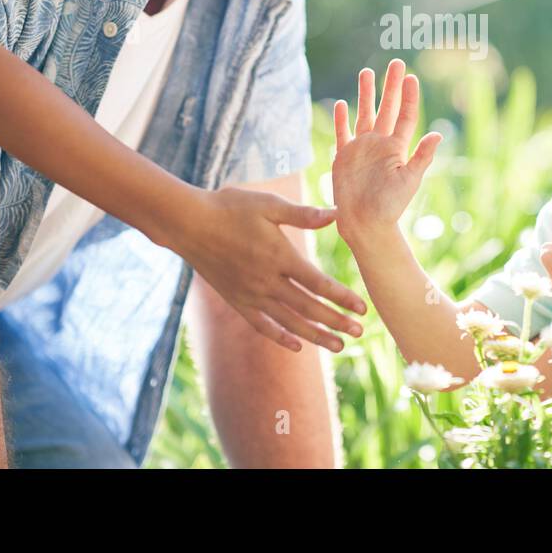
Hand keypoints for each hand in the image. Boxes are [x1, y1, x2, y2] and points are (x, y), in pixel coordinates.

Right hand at [161, 185, 366, 352]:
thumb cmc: (231, 208)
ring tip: (338, 347)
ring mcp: (251, 294)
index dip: (342, 298)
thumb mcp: (269, 205)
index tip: (362, 309)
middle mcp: (267, 281)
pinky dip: (280, 337)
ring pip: (289, 321)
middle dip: (336, 322)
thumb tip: (336, 213)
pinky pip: (262, 325)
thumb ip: (303, 215)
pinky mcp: (236, 301)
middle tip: (359, 334)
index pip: (319, 284)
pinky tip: (297, 346)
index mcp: (280, 257)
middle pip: (309, 308)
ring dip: (316, 335)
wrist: (189, 223)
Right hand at [332, 58, 441, 241]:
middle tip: (395, 63)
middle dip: (390, 86)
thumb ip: (421, 157)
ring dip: (366, 94)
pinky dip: (341, 119)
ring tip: (367, 72)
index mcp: (396, 148)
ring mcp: (361, 149)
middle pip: (386, 108)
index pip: (405, 115)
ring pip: (364, 114)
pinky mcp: (343, 157)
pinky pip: (342, 133)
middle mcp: (380, 144)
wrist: (365, 223)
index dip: (408, 96)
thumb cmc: (390, 206)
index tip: (411, 76)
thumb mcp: (409, 181)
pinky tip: (342, 103)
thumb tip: (438, 135)